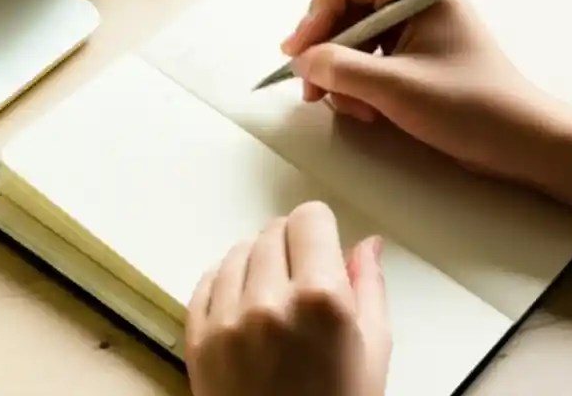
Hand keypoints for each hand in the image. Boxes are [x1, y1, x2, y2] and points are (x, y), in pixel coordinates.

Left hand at [186, 201, 390, 395]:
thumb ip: (368, 288)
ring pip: (236, 253)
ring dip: (256, 263)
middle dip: (291, 247)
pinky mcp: (198, 337)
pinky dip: (225, 284)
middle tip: (304, 279)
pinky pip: (207, 282)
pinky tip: (246, 306)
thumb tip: (366, 244)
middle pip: (271, 232)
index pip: (309, 219)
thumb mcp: (373, 352)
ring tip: (276, 298)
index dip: (319, 230)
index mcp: (321, 300)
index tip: (322, 244)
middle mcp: (269, 301)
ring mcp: (227, 319)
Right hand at [281, 0, 551, 178]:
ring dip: (339, 74)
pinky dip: (355, 84)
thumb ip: (340, 68)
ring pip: (349, 38)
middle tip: (313, 90)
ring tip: (351, 108)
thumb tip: (300, 61)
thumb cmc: (469, 108)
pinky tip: (367, 110)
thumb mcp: (395, 87)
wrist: (520, 143)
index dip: (315, 14)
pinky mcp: (411, 56)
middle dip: (325, 51)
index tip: (300, 55)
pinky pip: (365, 58)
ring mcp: (413, 29)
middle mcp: (413, 2)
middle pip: (342, 9)